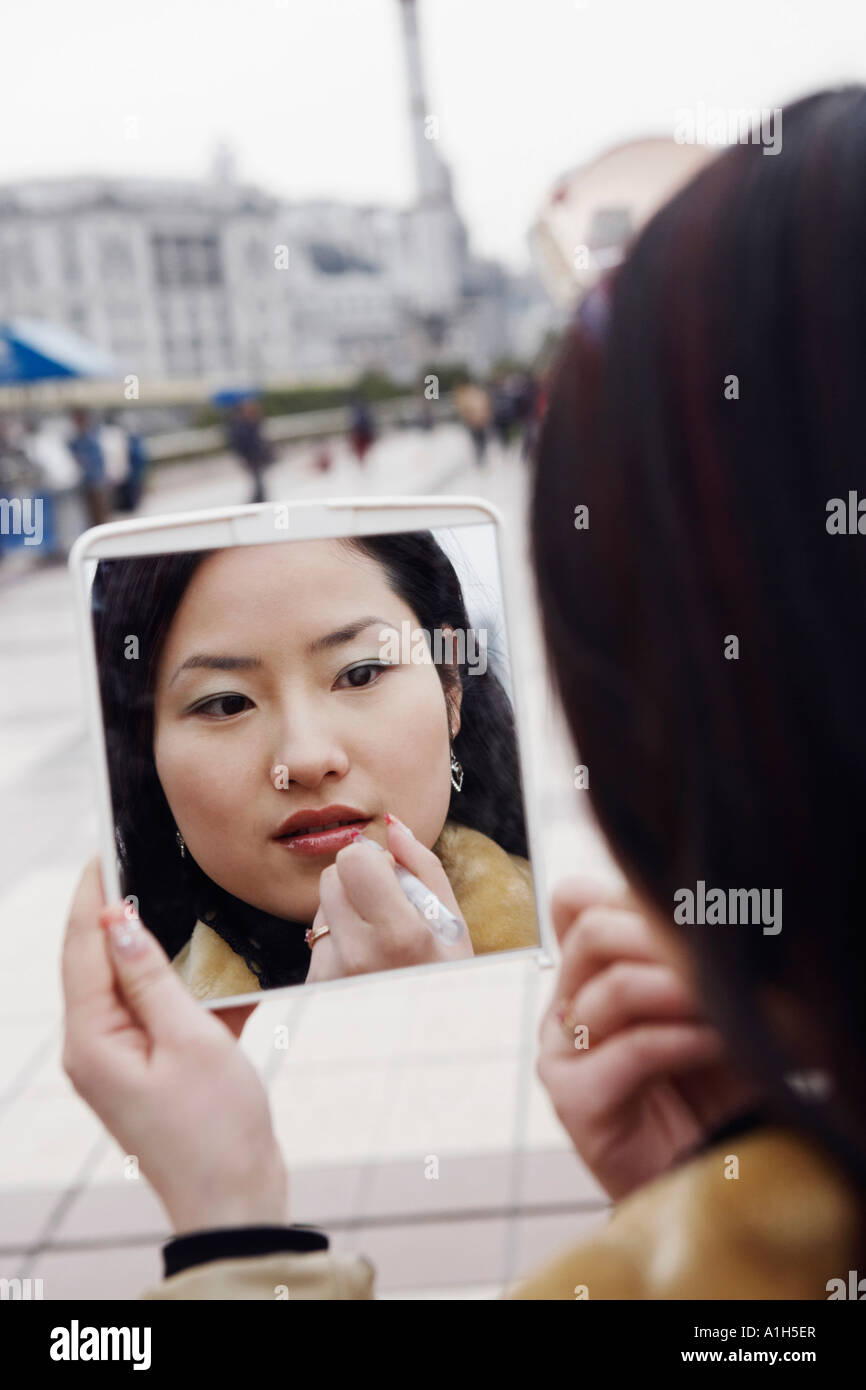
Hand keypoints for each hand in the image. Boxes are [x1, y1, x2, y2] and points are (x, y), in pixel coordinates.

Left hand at [62, 858, 286, 1234]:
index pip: (82, 947)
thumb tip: (118, 922)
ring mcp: (124, 1059)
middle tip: (142, 859)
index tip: (105, 846)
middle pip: (100, 961)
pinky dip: (188, 989)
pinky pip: (163, 1012)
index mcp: (93, 1039)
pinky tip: (223, 968)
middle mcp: (97, 1046)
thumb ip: (153, 978)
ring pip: (135, 983)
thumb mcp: (190, 1041)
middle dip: (119, 912)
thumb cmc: (214, 1129)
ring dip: (160, 948)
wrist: (236, 1204)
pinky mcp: (154, 1068)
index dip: (92, 894)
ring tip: (180, 900)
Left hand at [305, 814, 473, 981]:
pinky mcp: (315, 988)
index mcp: (401, 933)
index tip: (392, 877)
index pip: (353, 858)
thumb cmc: (448, 981)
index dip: (373, 859)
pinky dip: (338, 944)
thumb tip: (393, 825)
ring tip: (379, 944)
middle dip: (357, 881)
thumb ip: (423, 866)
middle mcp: (359, 956)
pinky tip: (364, 965)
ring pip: (322, 908)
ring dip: (346, 914)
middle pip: (331, 876)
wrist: (428, 1047)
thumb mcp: (453, 925)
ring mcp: (332, 976)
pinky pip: (317, 941)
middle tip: (387, 907)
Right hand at [536, 877, 760, 1201]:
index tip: (690, 911)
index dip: (627, 894)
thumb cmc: (711, 1082)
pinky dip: (684, 1041)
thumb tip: (714, 908)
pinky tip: (720, 1041)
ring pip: (612, 987)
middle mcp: (565, 1003)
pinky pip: (629, 1051)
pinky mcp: (573, 1099)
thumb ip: (690, 954)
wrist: (705, 1166)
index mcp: (586, 972)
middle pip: (590, 928)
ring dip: (682, 987)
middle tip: (716, 949)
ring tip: (725, 999)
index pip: (575, 900)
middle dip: (661, 932)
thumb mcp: (707, 1002)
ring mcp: (561, 1050)